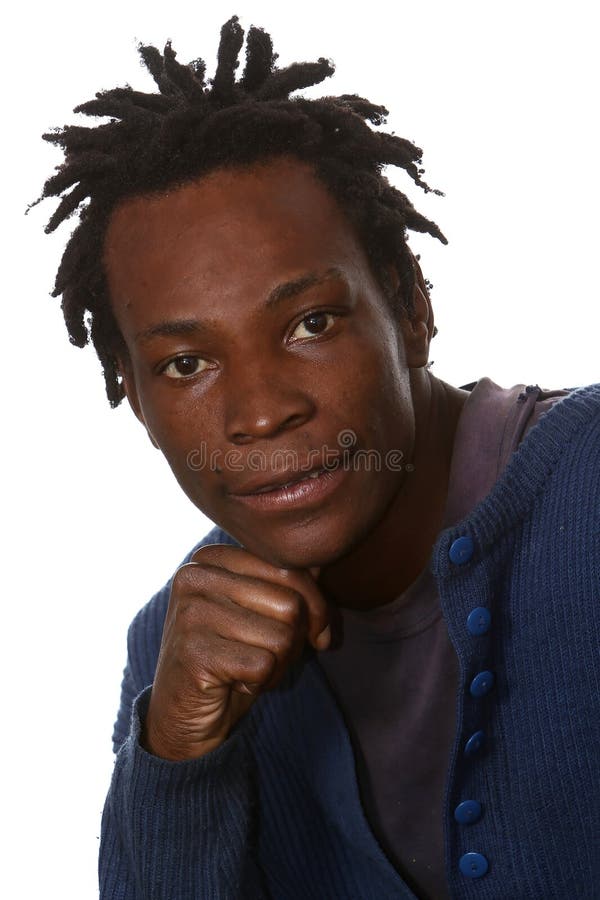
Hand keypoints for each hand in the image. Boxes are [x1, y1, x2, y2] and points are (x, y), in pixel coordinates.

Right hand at [142, 544, 330, 760]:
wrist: (182, 713)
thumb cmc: (231, 657)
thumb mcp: (260, 612)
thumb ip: (287, 584)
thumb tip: (321, 562)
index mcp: (211, 558)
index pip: (289, 569)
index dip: (316, 607)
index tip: (316, 634)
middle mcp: (195, 577)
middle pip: (290, 605)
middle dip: (295, 641)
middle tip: (269, 657)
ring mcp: (190, 614)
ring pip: (282, 637)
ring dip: (278, 665)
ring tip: (248, 669)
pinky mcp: (194, 653)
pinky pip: (263, 666)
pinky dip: (261, 682)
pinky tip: (235, 683)